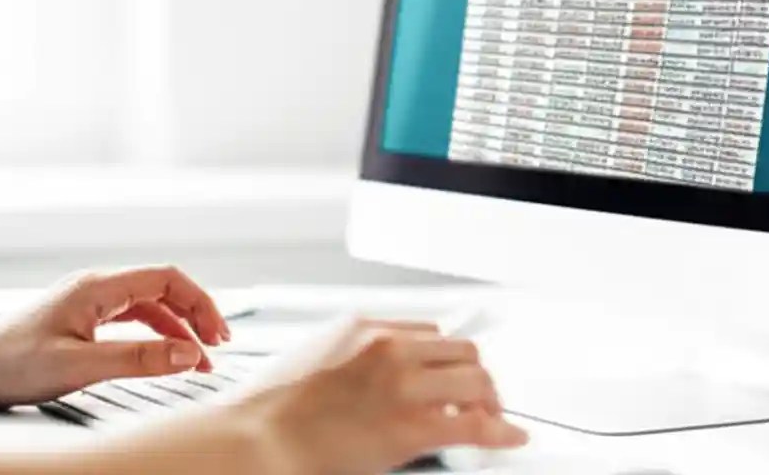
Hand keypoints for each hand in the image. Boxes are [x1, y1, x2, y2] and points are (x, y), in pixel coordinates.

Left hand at [0, 265, 230, 405]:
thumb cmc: (9, 365)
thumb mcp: (80, 365)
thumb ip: (138, 359)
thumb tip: (188, 354)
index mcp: (98, 287)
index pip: (167, 278)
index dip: (201, 303)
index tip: (218, 335)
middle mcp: (97, 288)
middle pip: (163, 289)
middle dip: (195, 316)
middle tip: (216, 349)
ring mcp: (89, 302)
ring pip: (150, 306)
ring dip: (178, 329)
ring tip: (197, 360)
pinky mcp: (82, 320)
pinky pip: (132, 319)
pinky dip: (156, 335)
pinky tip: (163, 354)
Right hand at [107, 318, 528, 474]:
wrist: (259, 440)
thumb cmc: (271, 411)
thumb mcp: (313, 363)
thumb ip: (349, 360)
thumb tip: (368, 379)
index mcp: (363, 328)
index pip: (428, 331)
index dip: (446, 357)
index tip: (453, 371)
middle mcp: (389, 348)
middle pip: (460, 348)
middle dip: (475, 373)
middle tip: (481, 396)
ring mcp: (403, 384)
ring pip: (475, 377)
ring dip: (488, 398)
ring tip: (492, 417)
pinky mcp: (412, 425)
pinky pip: (474, 424)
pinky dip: (500, 431)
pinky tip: (510, 437)